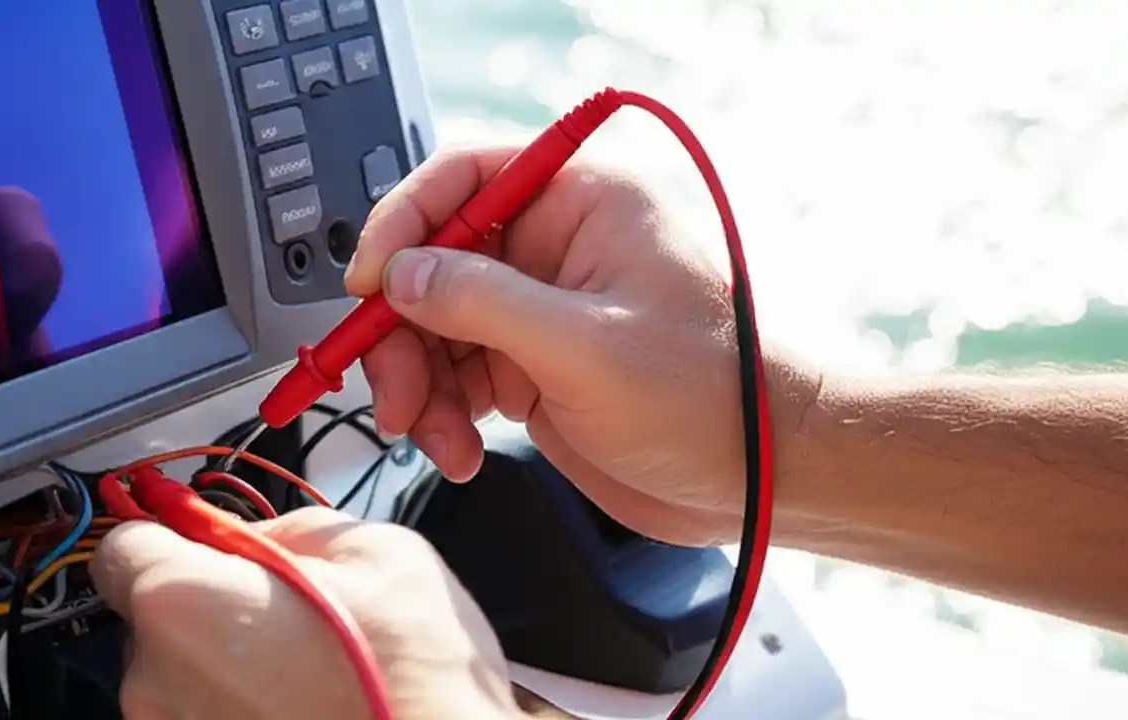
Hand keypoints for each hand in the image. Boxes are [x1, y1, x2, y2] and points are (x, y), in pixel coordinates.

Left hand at [92, 508, 523, 719]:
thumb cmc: (412, 674)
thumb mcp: (375, 551)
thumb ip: (292, 530)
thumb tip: (256, 539)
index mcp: (184, 601)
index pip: (123, 544)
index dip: (171, 530)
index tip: (207, 530)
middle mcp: (157, 679)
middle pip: (157, 614)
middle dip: (213, 597)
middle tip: (291, 602)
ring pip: (185, 672)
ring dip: (231, 658)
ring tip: (312, 663)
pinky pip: (208, 718)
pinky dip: (245, 706)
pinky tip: (306, 702)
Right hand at [347, 148, 787, 544]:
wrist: (759, 476)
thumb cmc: (711, 395)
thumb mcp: (586, 346)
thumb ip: (483, 301)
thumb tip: (401, 275)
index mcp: (582, 205)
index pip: (465, 177)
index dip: (404, 222)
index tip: (368, 282)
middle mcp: (556, 249)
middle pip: (435, 263)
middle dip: (402, 330)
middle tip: (391, 391)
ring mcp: (541, 311)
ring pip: (436, 327)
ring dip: (418, 384)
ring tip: (432, 436)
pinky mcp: (533, 368)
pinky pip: (458, 377)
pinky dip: (443, 415)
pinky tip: (460, 449)